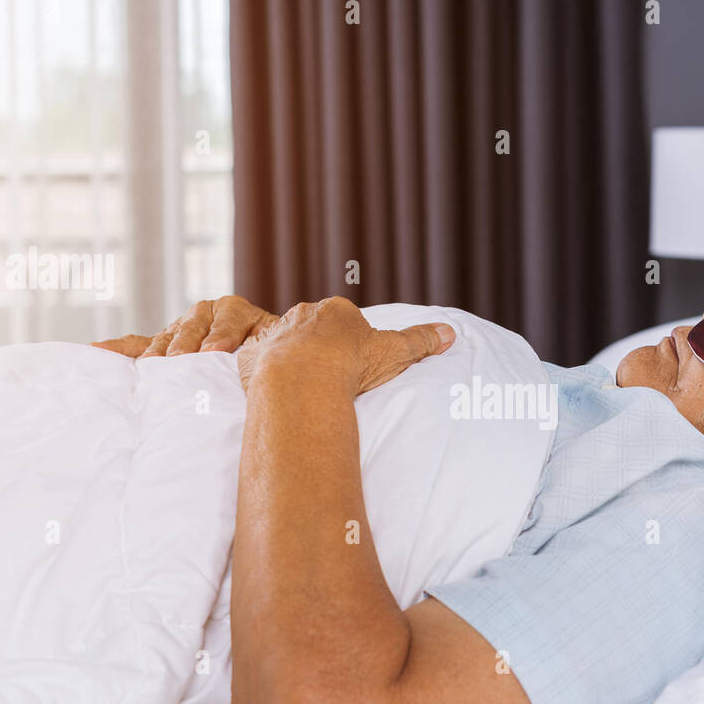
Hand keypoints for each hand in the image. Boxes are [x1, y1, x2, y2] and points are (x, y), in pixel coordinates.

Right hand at [91, 296, 277, 356]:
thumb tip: (260, 357)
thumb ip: (266, 349)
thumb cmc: (271, 356)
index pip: (228, 320)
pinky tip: (97, 349)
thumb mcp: (274, 348)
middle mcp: (206, 315)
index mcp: (236, 311)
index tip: (215, 352)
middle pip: (192, 327)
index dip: (223, 336)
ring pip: (167, 338)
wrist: (264, 359)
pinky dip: (121, 348)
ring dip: (158, 351)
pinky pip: (140, 345)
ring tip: (151, 365)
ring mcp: (182, 329)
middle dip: (185, 344)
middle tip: (180, 360)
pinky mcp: (165, 344)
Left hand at [236, 297, 454, 394]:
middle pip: (313, 329)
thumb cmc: (352, 366)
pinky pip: (257, 361)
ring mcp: (275, 334)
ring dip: (291, 361)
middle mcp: (303, 315)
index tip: (354, 365)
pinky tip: (274, 391)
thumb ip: (421, 342)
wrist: (303, 380)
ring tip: (302, 388)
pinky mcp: (252, 356)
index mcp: (337, 312)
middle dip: (319, 349)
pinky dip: (264, 373)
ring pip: (283, 343)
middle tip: (329, 378)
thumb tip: (450, 333)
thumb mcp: (394, 353)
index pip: (344, 321)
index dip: (351, 344)